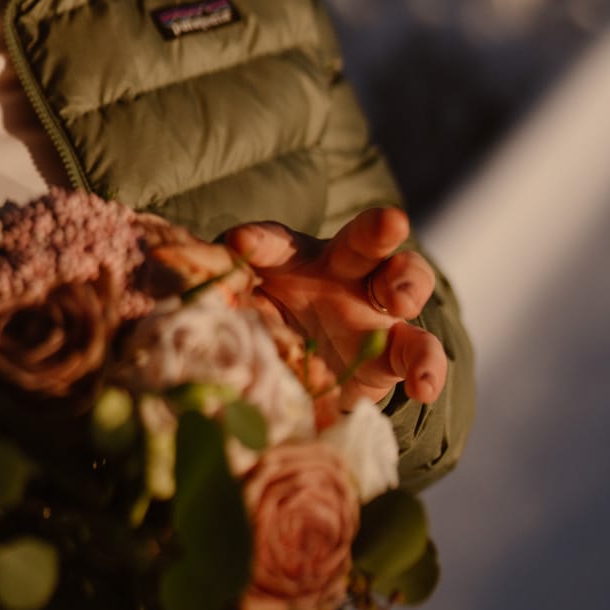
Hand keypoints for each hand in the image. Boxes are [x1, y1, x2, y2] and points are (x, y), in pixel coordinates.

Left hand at [223, 206, 446, 409]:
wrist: (296, 377)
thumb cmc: (261, 327)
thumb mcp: (234, 314)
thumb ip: (217, 304)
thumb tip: (183, 303)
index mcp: (290, 258)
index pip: (275, 241)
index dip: (259, 241)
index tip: (240, 245)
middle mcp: (339, 272)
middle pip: (363, 240)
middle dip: (376, 229)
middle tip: (388, 222)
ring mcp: (373, 309)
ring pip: (405, 280)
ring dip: (407, 282)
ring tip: (398, 298)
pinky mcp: (393, 353)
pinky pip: (419, 352)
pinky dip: (426, 367)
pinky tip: (423, 388)